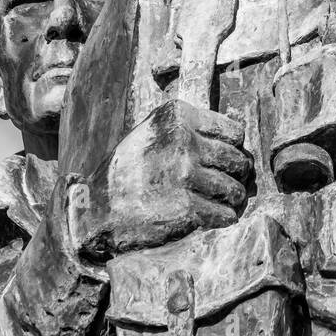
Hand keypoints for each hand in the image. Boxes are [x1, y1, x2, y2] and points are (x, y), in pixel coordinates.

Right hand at [70, 99, 251, 261]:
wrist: (96, 207)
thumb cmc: (130, 170)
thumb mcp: (155, 132)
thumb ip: (191, 130)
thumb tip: (238, 144)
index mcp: (178, 117)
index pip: (234, 133)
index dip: (233, 149)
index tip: (223, 161)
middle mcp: (184, 142)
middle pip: (238, 161)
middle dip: (237, 176)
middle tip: (227, 184)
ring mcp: (185, 175)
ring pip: (235, 190)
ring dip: (232, 199)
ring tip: (223, 202)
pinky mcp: (186, 207)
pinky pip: (224, 214)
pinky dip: (223, 218)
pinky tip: (214, 217)